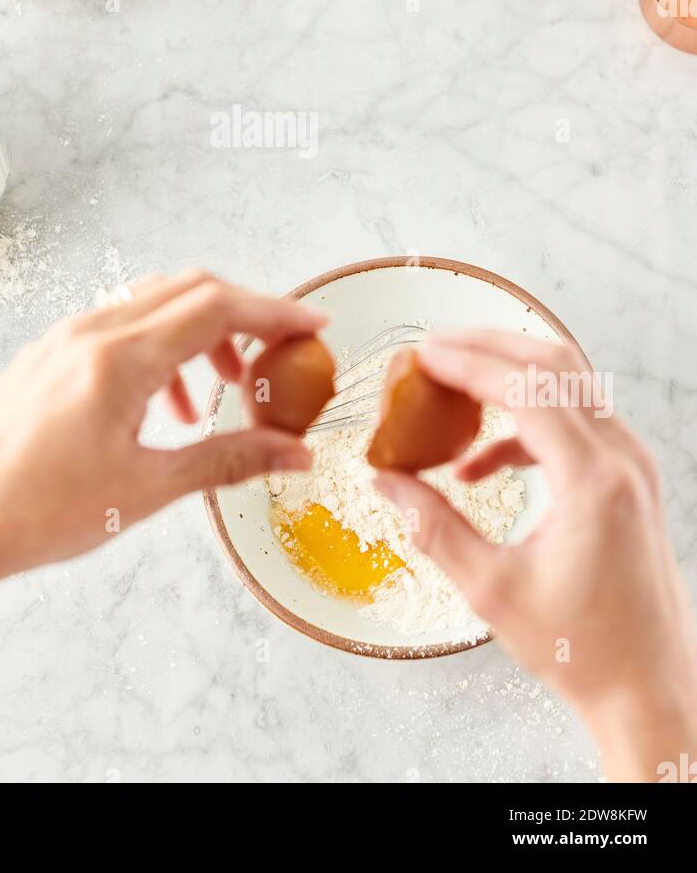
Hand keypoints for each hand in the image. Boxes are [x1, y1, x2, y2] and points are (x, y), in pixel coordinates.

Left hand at [0, 272, 322, 715]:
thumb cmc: (35, 511)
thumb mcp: (145, 491)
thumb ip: (227, 460)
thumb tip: (293, 453)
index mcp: (120, 357)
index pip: (217, 308)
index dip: (274, 313)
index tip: (313, 326)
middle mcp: (92, 330)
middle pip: (190, 290)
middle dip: (244, 316)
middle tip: (276, 357)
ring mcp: (64, 337)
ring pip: (153, 303)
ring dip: (199, 332)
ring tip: (216, 393)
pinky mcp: (47, 354)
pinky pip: (119, 324)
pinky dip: (160, 344)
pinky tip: (162, 405)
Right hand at [376, 329, 696, 781]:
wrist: (650, 688)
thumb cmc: (582, 650)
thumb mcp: (491, 590)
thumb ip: (432, 526)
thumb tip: (385, 479)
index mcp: (592, 481)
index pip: (526, 388)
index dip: (469, 362)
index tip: (422, 354)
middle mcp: (621, 460)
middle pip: (553, 364)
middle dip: (487, 348)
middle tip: (431, 353)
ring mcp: (632, 465)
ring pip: (569, 382)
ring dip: (507, 376)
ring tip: (448, 389)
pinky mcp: (629, 478)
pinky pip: (575, 419)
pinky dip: (525, 421)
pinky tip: (477, 463)